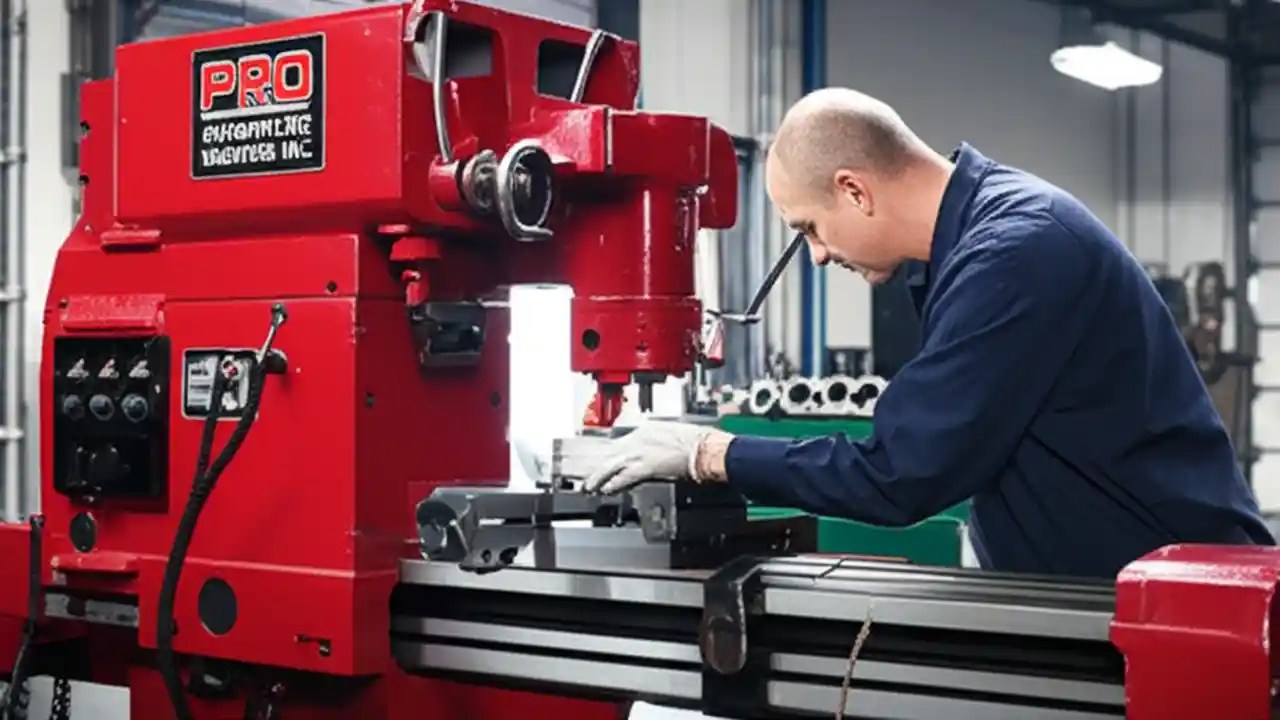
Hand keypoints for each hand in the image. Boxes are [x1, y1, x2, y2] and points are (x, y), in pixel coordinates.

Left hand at [583, 421, 720, 494]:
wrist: (702, 449)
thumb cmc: (693, 441)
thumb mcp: (668, 431)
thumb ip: (654, 438)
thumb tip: (648, 448)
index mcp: (644, 429)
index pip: (620, 443)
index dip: (611, 454)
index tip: (604, 460)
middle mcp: (637, 439)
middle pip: (610, 453)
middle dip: (597, 466)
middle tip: (587, 476)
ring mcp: (639, 453)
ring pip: (611, 465)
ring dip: (599, 477)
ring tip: (590, 486)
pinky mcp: (645, 467)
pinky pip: (624, 477)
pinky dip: (614, 484)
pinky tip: (607, 490)